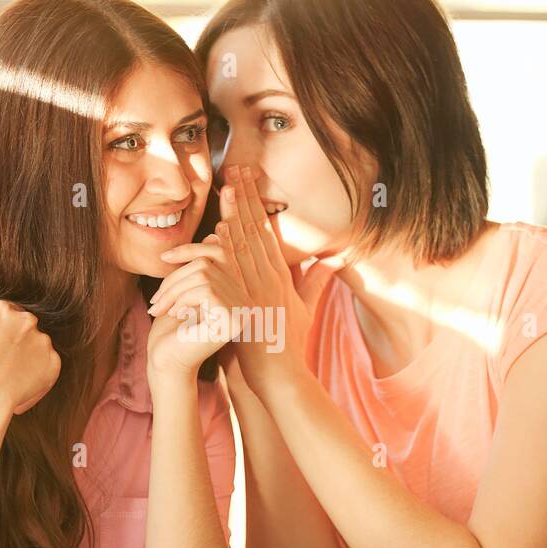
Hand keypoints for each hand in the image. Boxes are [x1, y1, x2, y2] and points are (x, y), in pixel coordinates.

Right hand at [0, 300, 60, 418]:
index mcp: (0, 310)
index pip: (7, 313)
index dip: (2, 330)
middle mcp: (25, 320)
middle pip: (25, 327)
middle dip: (17, 342)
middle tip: (4, 363)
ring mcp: (42, 341)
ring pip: (38, 347)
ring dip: (28, 359)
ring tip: (10, 379)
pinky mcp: (53, 362)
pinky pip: (48, 367)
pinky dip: (38, 377)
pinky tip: (20, 389)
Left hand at [145, 230, 251, 379]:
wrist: (167, 364)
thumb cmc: (172, 331)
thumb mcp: (185, 292)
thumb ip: (199, 268)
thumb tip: (216, 235)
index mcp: (236, 290)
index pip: (221, 252)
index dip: (191, 248)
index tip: (165, 257)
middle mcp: (245, 298)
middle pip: (209, 261)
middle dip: (175, 275)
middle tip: (155, 300)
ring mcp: (242, 309)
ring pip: (204, 273)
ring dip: (173, 288)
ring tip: (159, 308)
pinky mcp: (232, 318)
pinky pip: (205, 288)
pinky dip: (181, 297)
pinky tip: (172, 314)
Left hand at [159, 164, 334, 398]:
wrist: (281, 378)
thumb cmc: (287, 348)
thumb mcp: (304, 310)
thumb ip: (314, 282)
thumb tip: (335, 259)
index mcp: (282, 277)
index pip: (267, 232)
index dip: (256, 205)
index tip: (247, 181)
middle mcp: (273, 278)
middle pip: (257, 229)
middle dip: (247, 197)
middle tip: (236, 169)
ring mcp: (260, 290)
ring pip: (244, 244)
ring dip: (233, 215)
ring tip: (225, 189)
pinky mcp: (245, 304)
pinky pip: (229, 273)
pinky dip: (218, 254)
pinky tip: (212, 235)